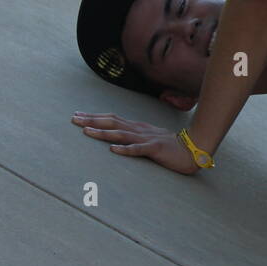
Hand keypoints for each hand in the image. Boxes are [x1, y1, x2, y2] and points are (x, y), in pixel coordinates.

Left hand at [71, 111, 200, 174]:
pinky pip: (138, 149)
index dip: (94, 117)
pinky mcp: (155, 149)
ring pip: (121, 134)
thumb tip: (116, 138)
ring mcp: (147, 138)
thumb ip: (134, 136)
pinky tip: (113, 150)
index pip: (112, 119)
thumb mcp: (148, 138)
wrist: (193, 149)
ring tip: (86, 132)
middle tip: (74, 119)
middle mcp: (139, 130)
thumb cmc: (169, 146)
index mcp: (137, 127)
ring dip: (103, 133)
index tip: (78, 115)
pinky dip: (125, 149)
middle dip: (92, 121)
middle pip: (112, 123)